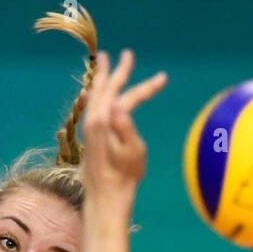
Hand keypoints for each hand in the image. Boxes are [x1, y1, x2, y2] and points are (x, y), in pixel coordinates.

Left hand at [80, 49, 166, 200]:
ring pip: (96, 96)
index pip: (127, 96)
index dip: (146, 87)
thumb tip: (118, 105)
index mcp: (105, 122)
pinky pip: (92, 106)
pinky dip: (96, 94)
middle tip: (125, 54)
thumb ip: (124, 127)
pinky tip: (96, 93)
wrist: (105, 197)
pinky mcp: (88, 137)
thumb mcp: (133, 152)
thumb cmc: (124, 177)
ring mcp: (89, 129)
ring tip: (104, 65)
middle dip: (117, 71)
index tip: (163, 78)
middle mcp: (93, 122)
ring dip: (103, 79)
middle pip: (106, 89)